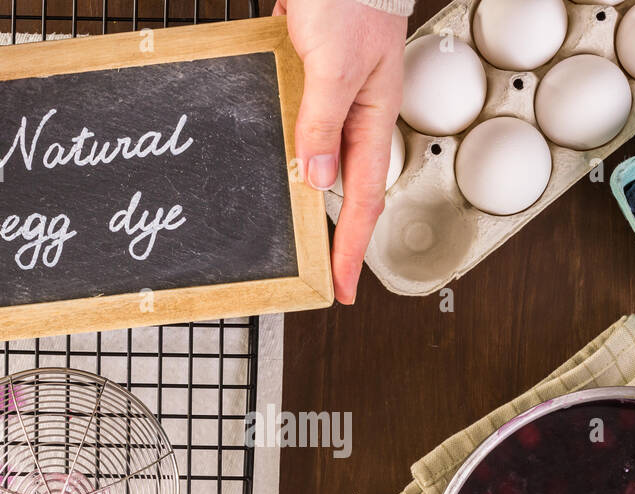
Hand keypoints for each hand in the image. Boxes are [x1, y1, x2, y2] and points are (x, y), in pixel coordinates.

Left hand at [276, 0, 405, 303]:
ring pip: (314, 157)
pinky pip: (293, 121)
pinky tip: (261, 158)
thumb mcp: (334, 66)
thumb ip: (321, 122)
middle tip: (311, 268)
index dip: (350, 248)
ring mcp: (329, 95)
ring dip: (299, 192)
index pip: (364, 200)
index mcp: (373, 117)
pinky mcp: (305, 74)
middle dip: (328, 232)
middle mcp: (354, 113)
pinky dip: (280, 145)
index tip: (339, 287)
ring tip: (284, 230)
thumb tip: (313, 178)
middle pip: (340, 187)